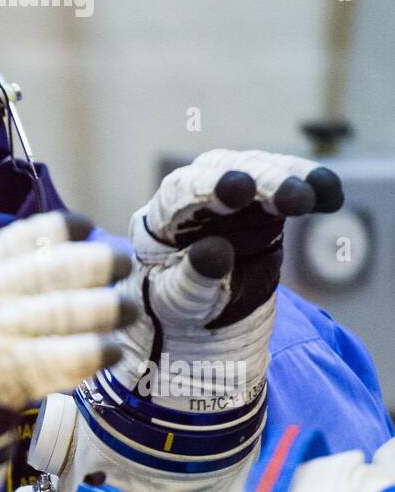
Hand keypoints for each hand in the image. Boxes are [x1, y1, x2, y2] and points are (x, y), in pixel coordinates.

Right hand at [0, 211, 136, 428]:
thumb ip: (13, 264)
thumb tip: (81, 242)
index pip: (25, 237)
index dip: (62, 228)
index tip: (85, 227)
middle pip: (54, 271)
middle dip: (98, 263)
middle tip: (123, 265)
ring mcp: (3, 336)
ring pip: (66, 312)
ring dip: (107, 308)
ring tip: (128, 309)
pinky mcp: (18, 373)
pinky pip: (67, 357)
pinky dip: (96, 352)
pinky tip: (111, 350)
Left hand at [115, 150, 342, 398]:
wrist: (199, 319)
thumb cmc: (178, 309)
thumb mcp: (179, 302)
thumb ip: (192, 277)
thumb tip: (216, 249)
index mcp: (160, 218)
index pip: (183, 192)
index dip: (211, 188)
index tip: (238, 189)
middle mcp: (194, 195)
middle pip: (227, 172)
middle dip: (262, 182)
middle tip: (294, 197)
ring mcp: (230, 195)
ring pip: (261, 172)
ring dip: (292, 179)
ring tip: (318, 195)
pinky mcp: (262, 204)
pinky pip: (287, 188)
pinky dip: (311, 187)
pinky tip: (332, 197)